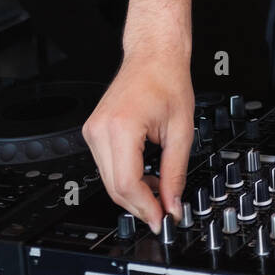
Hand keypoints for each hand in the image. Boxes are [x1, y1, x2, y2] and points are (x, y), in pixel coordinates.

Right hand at [81, 52, 194, 233]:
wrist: (153, 54)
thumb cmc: (167, 80)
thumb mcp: (181, 130)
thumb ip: (175, 172)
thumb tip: (172, 204)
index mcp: (121, 127)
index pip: (127, 184)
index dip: (146, 208)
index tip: (163, 220)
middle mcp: (100, 130)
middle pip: (114, 187)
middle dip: (140, 205)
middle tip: (164, 212)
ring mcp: (92, 130)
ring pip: (108, 180)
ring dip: (133, 192)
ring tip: (158, 188)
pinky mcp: (93, 131)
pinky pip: (106, 166)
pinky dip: (125, 177)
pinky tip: (144, 174)